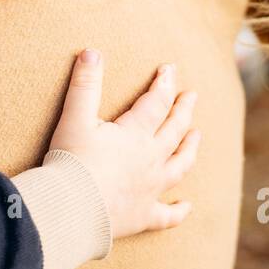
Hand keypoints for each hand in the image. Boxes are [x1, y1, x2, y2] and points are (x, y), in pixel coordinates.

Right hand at [48, 49, 199, 239]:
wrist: (70, 210)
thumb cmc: (71, 163)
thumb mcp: (75, 118)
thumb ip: (85, 84)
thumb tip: (92, 51)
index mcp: (136, 135)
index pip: (157, 103)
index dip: (164, 84)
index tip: (170, 69)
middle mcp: (151, 160)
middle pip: (174, 131)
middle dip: (183, 110)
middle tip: (192, 96)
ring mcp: (150, 189)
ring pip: (179, 166)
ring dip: (189, 150)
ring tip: (197, 137)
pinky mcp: (143, 216)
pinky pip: (167, 215)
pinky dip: (179, 211)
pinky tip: (187, 206)